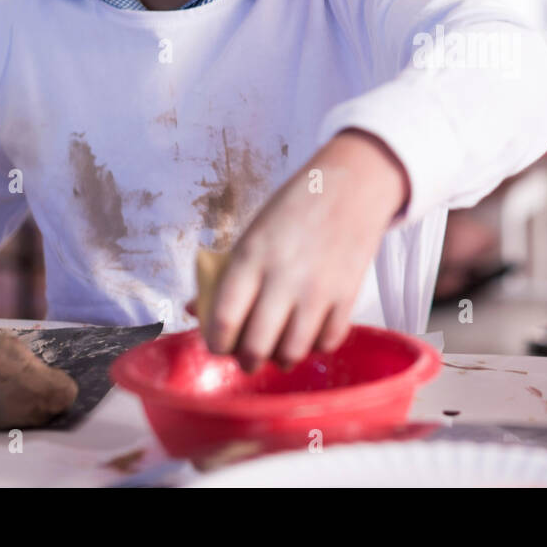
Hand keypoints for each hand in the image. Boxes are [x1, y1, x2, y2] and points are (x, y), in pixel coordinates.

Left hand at [200, 128, 409, 371]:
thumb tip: (193, 310)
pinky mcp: (348, 296)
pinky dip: (315, 346)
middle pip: (256, 346)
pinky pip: (327, 342)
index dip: (217, 344)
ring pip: (293, 352)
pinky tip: (309, 335)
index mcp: (250, 257)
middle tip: (248, 358)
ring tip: (279, 350)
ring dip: (281, 358)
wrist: (352, 186)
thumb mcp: (252, 234)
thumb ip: (224, 275)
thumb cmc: (294, 209)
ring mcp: (318, 289)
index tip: (219, 346)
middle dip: (247, 361)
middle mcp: (283, 277)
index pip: (223, 319)